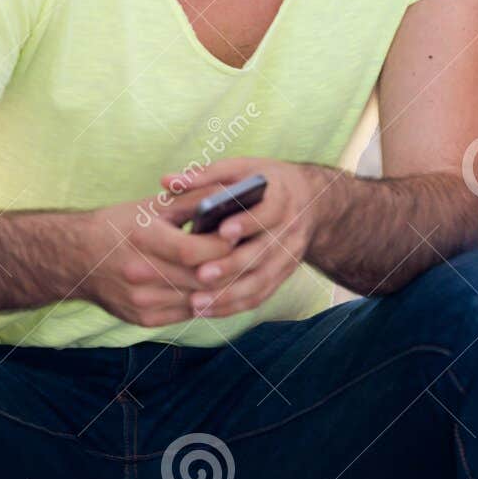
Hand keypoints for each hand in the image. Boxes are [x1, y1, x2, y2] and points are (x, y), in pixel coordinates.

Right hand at [75, 189, 237, 327]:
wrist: (77, 258)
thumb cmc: (122, 226)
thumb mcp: (154, 206)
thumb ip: (195, 200)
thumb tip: (235, 194)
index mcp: (143, 239)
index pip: (194, 251)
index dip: (222, 244)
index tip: (240, 234)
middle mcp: (139, 273)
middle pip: (200, 278)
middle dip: (230, 266)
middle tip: (250, 253)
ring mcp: (140, 301)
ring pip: (198, 299)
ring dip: (222, 287)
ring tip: (239, 269)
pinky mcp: (143, 319)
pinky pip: (187, 313)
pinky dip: (205, 301)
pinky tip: (216, 287)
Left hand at [160, 158, 331, 318]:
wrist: (309, 201)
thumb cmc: (265, 182)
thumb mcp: (242, 169)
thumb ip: (206, 175)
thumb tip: (168, 181)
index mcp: (282, 199)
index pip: (269, 213)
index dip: (248, 223)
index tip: (222, 231)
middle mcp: (290, 230)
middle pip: (262, 253)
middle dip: (232, 266)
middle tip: (201, 275)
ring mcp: (288, 256)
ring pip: (260, 281)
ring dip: (228, 294)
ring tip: (196, 302)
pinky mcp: (282, 275)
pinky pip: (259, 295)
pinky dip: (232, 306)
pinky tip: (206, 310)